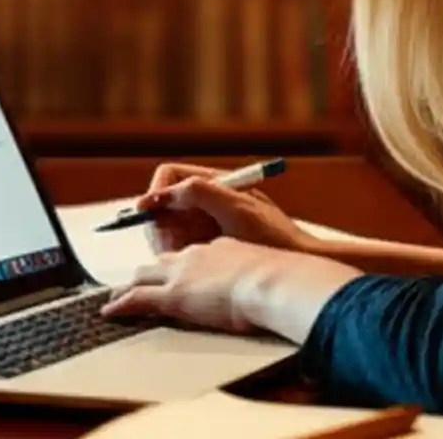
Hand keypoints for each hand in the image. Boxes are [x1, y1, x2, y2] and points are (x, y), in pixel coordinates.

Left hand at [100, 237, 360, 341]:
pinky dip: (120, 303)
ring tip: (117, 296)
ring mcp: (184, 272)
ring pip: (145, 274)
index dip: (185, 262)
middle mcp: (200, 254)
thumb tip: (293, 289)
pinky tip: (110, 310)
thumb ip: (276, 278)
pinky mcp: (173, 294)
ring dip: (130, 285)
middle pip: (166, 258)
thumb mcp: (279, 271)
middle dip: (149, 270)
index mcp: (225, 247)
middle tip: (138, 280)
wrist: (277, 283)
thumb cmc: (288, 281)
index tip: (182, 270)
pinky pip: (136, 297)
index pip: (197, 252)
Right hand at [138, 163, 316, 255]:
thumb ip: (200, 193)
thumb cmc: (273, 236)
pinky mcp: (207, 245)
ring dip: (168, 243)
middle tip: (169, 248)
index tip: (147, 213)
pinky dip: (179, 256)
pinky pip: (179, 246)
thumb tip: (163, 192)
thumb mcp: (237, 210)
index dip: (156, 191)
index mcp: (215, 181)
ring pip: (168, 227)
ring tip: (186, 258)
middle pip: (164, 203)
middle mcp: (207, 198)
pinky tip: (195, 265)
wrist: (295, 267)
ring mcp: (206, 221)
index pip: (169, 175)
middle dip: (160, 224)